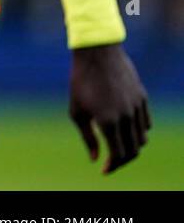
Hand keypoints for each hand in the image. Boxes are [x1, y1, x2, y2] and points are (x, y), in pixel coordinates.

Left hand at [69, 43, 150, 173]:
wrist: (97, 53)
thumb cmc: (80, 81)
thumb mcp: (76, 111)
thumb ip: (87, 137)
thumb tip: (95, 158)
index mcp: (108, 121)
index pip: (118, 154)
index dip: (112, 165)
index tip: (103, 169)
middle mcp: (126, 116)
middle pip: (133, 150)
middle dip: (122, 161)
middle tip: (111, 162)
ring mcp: (137, 107)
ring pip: (142, 138)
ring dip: (132, 146)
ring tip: (118, 146)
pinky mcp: (143, 98)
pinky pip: (146, 123)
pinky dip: (138, 131)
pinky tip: (126, 131)